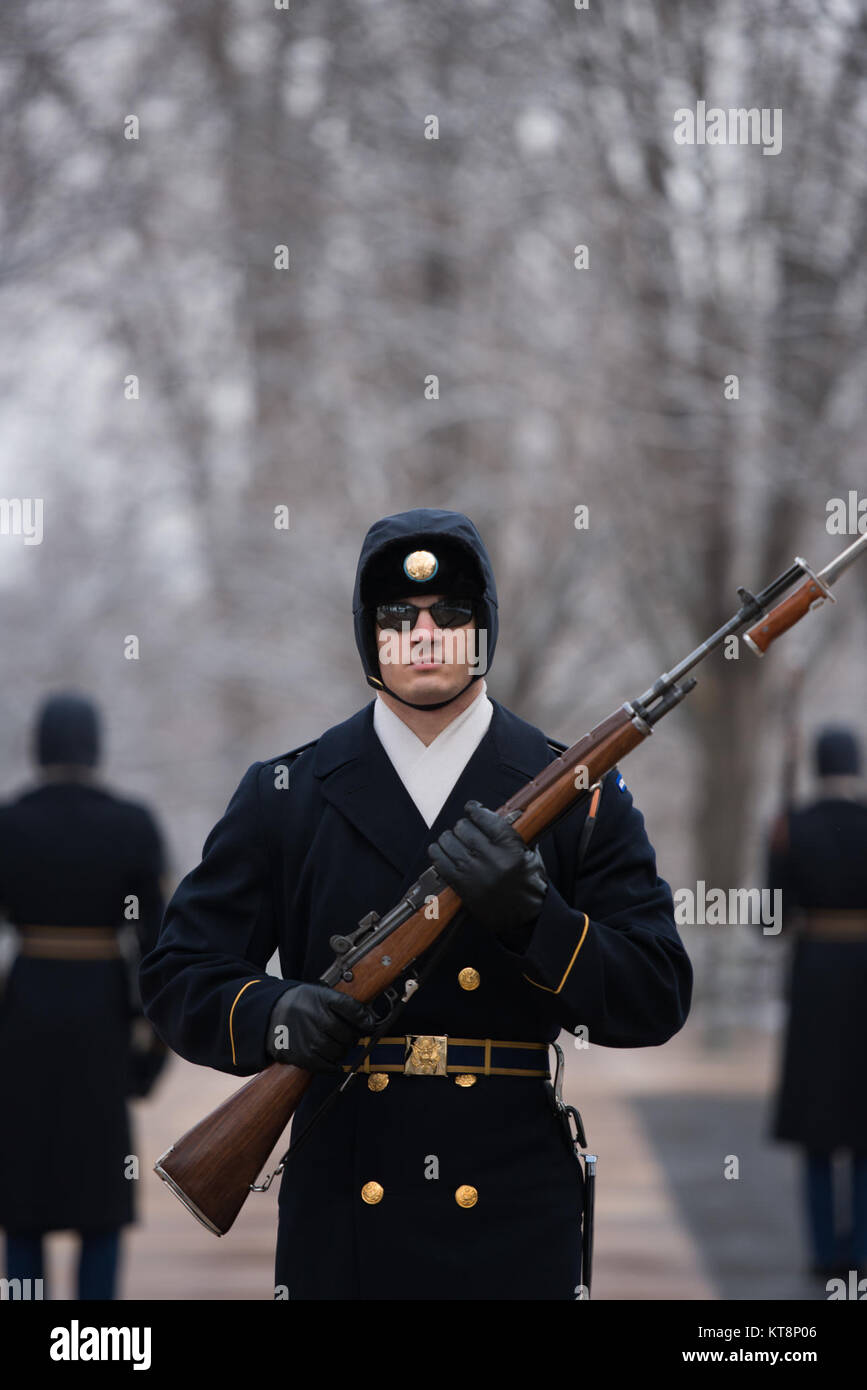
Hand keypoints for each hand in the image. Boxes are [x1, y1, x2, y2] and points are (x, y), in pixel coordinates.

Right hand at [265, 983, 376, 1071]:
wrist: (269, 1014)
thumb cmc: (300, 1004)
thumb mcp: (319, 994)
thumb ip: (342, 1003)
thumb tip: (369, 1019)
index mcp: (322, 998)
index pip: (352, 1009)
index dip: (365, 1018)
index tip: (369, 1024)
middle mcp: (316, 1017)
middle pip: (348, 1034)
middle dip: (353, 1037)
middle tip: (350, 1037)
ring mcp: (309, 1038)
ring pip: (339, 1051)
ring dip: (343, 1051)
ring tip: (338, 1046)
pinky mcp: (302, 1055)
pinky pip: (326, 1065)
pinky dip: (333, 1064)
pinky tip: (331, 1058)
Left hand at [426, 800, 547, 945]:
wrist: (527, 918)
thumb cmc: (530, 887)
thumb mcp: (531, 856)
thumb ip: (514, 836)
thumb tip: (496, 816)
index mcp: (511, 848)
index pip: (486, 818)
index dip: (475, 809)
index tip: (472, 808)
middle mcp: (491, 858)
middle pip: (464, 828)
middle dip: (463, 825)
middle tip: (465, 828)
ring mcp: (474, 873)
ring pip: (449, 841)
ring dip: (449, 837)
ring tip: (451, 839)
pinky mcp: (462, 886)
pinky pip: (440, 861)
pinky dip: (437, 853)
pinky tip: (440, 851)